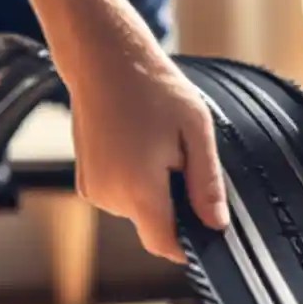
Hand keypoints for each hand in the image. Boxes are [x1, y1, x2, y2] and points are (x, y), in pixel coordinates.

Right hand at [60, 25, 228, 263]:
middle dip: (176, 204)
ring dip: (156, 191)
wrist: (103, 58)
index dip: (191, 244)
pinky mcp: (85, 182)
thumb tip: (217, 225)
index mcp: (138, 189)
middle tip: (183, 158)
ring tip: (158, 145)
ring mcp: (93, 189)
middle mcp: (109, 196)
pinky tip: (139, 146)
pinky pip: (122, 196)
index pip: (166, 245)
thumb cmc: (152, 87)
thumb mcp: (196, 131)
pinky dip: (136, 182)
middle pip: (155, 226)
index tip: (209, 227)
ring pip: (139, 210)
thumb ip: (207, 184)